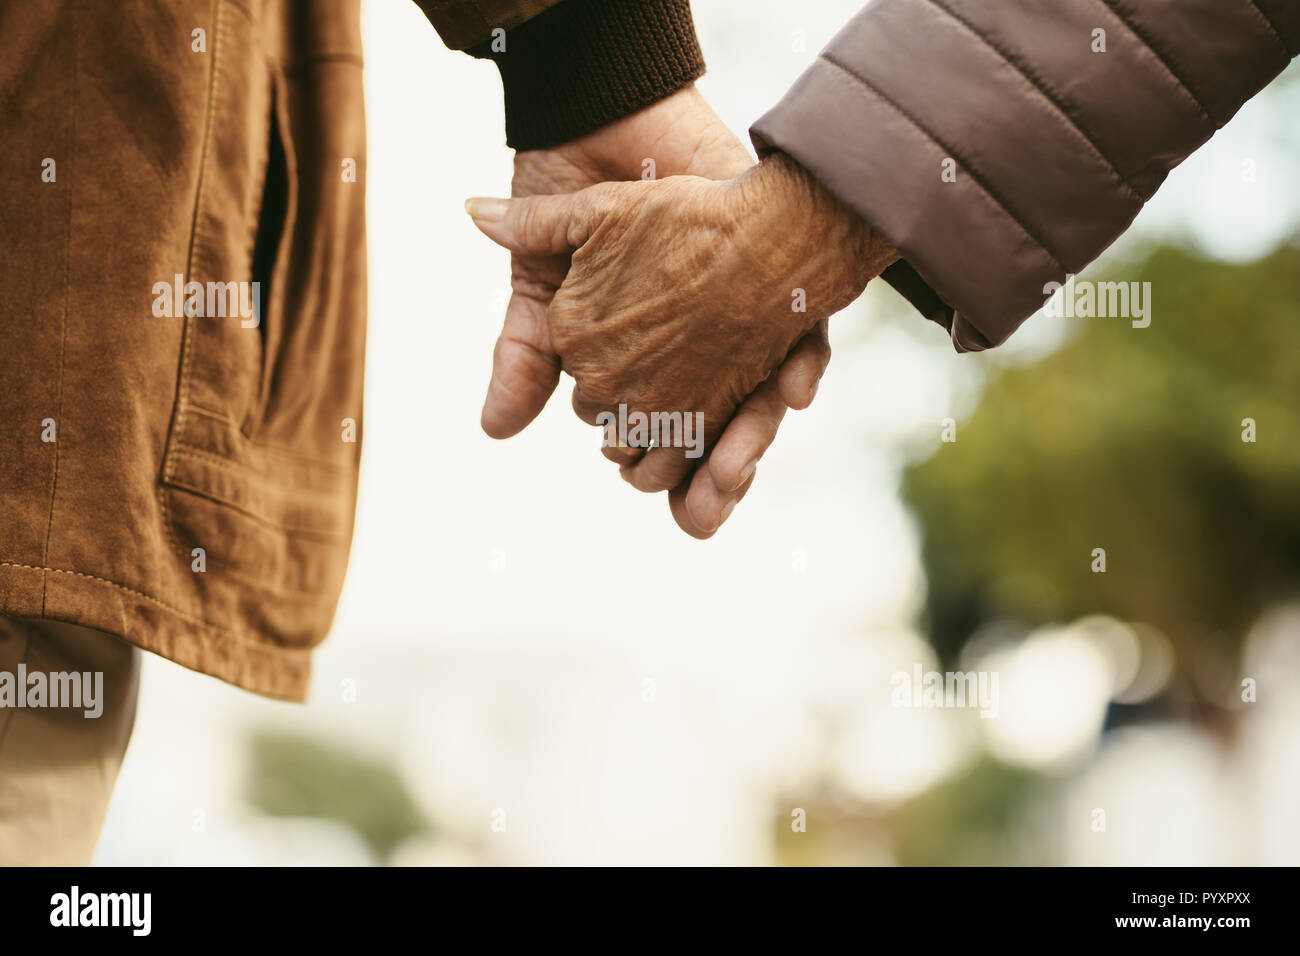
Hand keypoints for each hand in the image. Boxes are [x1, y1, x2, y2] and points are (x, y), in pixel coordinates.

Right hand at [468, 153, 897, 524]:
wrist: (608, 123)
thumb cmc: (572, 204)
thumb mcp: (541, 285)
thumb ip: (524, 355)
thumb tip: (493, 429)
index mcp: (644, 365)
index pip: (657, 441)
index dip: (661, 474)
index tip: (670, 504)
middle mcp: (700, 354)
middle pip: (716, 441)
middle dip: (714, 480)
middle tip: (703, 510)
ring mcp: (742, 324)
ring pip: (763, 409)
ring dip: (754, 445)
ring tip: (734, 474)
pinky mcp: (777, 282)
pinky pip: (805, 339)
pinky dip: (801, 367)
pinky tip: (794, 389)